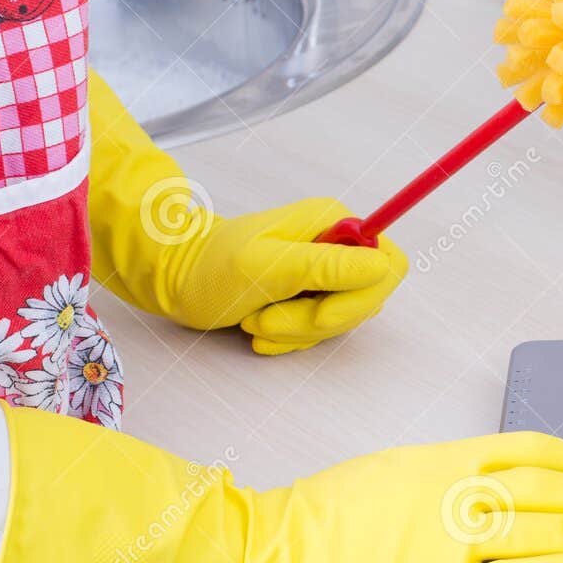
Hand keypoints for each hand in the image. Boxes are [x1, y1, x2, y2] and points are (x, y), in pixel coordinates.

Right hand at [0, 416, 562, 562]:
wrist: (272, 546)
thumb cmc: (328, 509)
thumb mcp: (397, 468)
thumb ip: (452, 473)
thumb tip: (504, 486)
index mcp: (445, 455)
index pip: (535, 450)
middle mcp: (456, 490)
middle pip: (552, 489)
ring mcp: (449, 539)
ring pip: (544, 528)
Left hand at [87, 70, 406, 354]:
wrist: (175, 280)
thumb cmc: (210, 267)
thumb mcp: (265, 267)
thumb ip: (324, 266)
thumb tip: (381, 267)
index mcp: (331, 224)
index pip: (388, 264)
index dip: (364, 296)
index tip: (322, 312)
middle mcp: (335, 245)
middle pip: (367, 299)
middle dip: (319, 320)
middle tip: (271, 319)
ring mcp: (325, 273)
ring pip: (342, 320)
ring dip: (298, 331)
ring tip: (256, 320)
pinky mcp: (312, 297)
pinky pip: (322, 331)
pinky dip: (290, 338)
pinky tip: (259, 330)